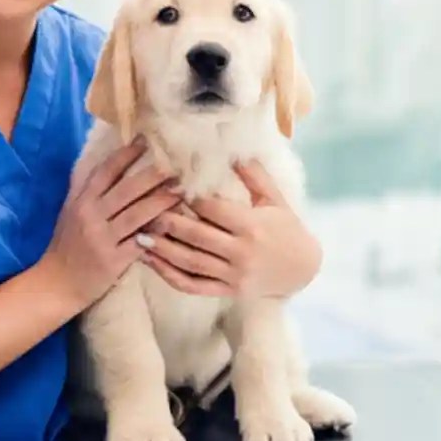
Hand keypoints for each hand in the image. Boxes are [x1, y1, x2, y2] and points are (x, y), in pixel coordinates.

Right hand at [37, 138, 180, 308]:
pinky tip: (174, 224)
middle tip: (177, 165)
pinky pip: (141, 243)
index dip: (126, 154)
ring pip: (138, 214)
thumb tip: (109, 161)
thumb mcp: (70, 212)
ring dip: (162, 201)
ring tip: (182, 191)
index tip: (146, 140)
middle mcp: (91, 215)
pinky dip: (158, 233)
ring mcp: (102, 238)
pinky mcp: (113, 261)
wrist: (56, 283)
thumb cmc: (67, 245)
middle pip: (127, 189)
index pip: (106, 171)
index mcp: (81, 201)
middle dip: (154, 175)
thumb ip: (87, 189)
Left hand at [139, 161, 321, 297]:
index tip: (166, 185)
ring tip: (138, 235)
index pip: (213, 210)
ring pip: (190, 263)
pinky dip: (170, 276)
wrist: (303, 269)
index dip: (189, 198)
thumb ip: (254, 175)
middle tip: (142, 209)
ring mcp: (233, 275)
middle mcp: (241, 252)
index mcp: (252, 226)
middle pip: (197, 236)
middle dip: (168, 223)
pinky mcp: (228, 291)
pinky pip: (193, 286)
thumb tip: (232, 149)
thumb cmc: (287, 228)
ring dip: (162, 250)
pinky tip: (152, 262)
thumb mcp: (274, 199)